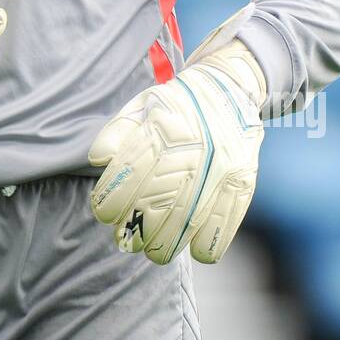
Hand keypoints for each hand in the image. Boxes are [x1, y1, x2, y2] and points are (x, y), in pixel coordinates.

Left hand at [88, 17, 266, 265]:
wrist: (229, 89)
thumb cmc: (177, 103)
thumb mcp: (142, 105)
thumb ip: (117, 132)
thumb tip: (98, 159)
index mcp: (163, 129)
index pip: (128, 176)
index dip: (110, 202)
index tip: (104, 213)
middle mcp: (192, 151)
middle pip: (155, 206)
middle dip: (133, 231)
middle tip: (124, 238)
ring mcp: (220, 170)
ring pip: (186, 224)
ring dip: (164, 247)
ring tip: (152, 249)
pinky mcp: (242, 183)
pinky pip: (223, 226)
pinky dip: (205, 247)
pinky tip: (191, 247)